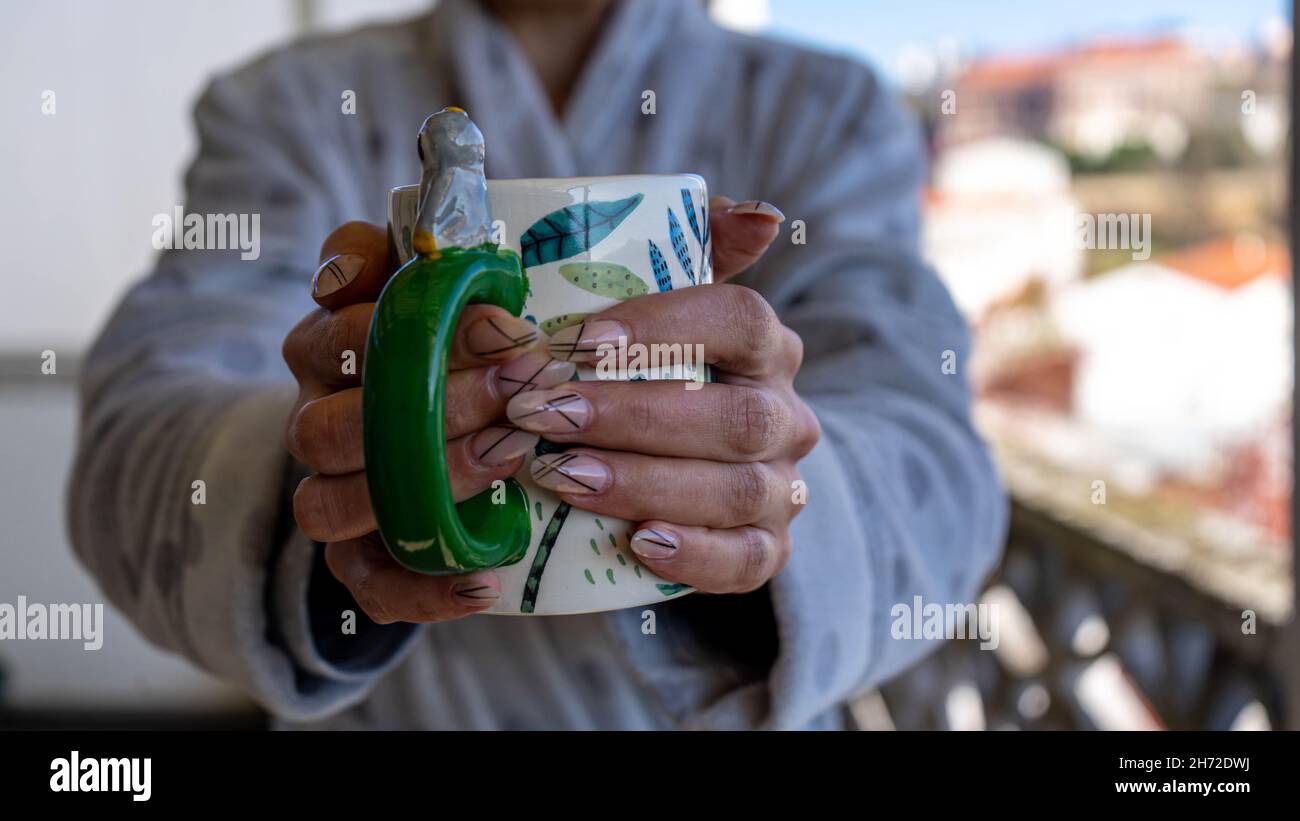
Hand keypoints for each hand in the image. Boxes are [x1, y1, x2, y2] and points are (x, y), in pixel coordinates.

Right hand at [282, 222, 574, 621]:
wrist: (430, 431)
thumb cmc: (440, 342)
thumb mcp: (416, 281)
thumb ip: (402, 249)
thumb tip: (420, 239)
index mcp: (324, 351)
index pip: (335, 336)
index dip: (410, 331)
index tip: (505, 324)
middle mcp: (315, 423)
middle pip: (333, 427)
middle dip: (435, 405)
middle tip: (523, 387)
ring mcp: (330, 495)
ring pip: (334, 505)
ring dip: (427, 482)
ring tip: (513, 457)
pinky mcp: (358, 560)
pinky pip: (368, 587)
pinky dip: (422, 590)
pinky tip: (486, 579)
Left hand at [507, 198, 819, 592]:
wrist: (659, 462)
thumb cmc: (646, 370)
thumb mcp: (657, 301)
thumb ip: (693, 244)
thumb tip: (762, 216)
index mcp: (766, 346)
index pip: (741, 320)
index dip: (664, 328)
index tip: (579, 342)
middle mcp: (786, 415)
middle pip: (734, 415)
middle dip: (633, 416)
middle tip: (545, 412)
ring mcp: (782, 486)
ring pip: (736, 489)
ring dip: (645, 482)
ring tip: (563, 475)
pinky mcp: (766, 547)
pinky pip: (747, 561)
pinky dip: (695, 556)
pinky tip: (639, 543)